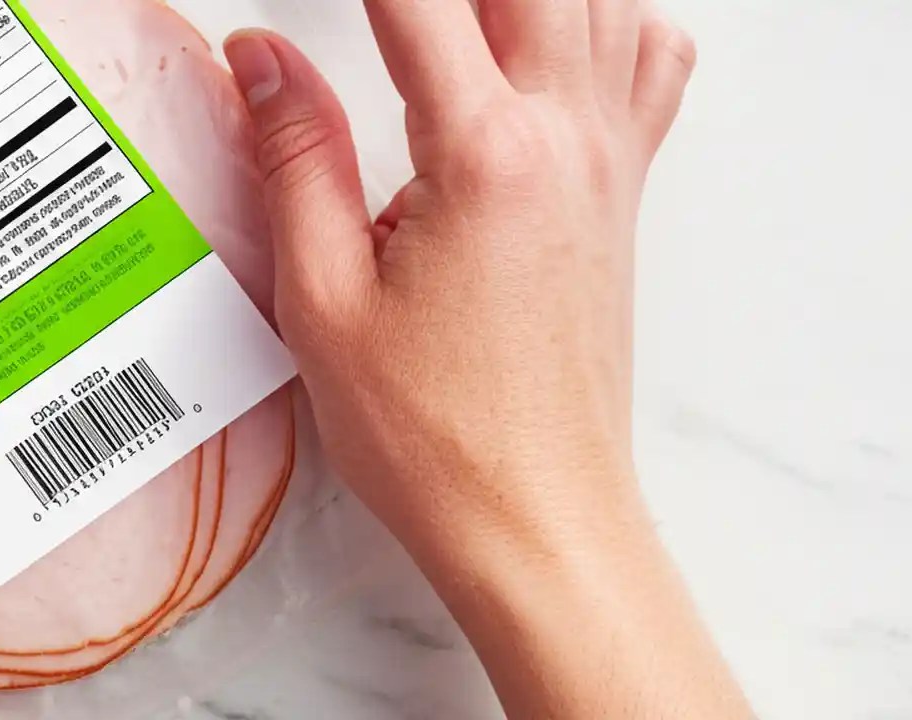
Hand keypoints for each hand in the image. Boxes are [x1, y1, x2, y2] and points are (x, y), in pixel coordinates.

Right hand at [226, 1, 749, 716]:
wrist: (534, 515)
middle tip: (393, 19)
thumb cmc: (438, 438)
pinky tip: (553, 45)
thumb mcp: (325, 300)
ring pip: (604, 2)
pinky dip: (611, 25)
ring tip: (461, 27)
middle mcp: (566, 140)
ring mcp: (608, 163)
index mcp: (485, 155)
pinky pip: (650, 65)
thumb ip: (293, 157)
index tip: (299, 5)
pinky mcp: (621, 195)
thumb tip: (261, 60)